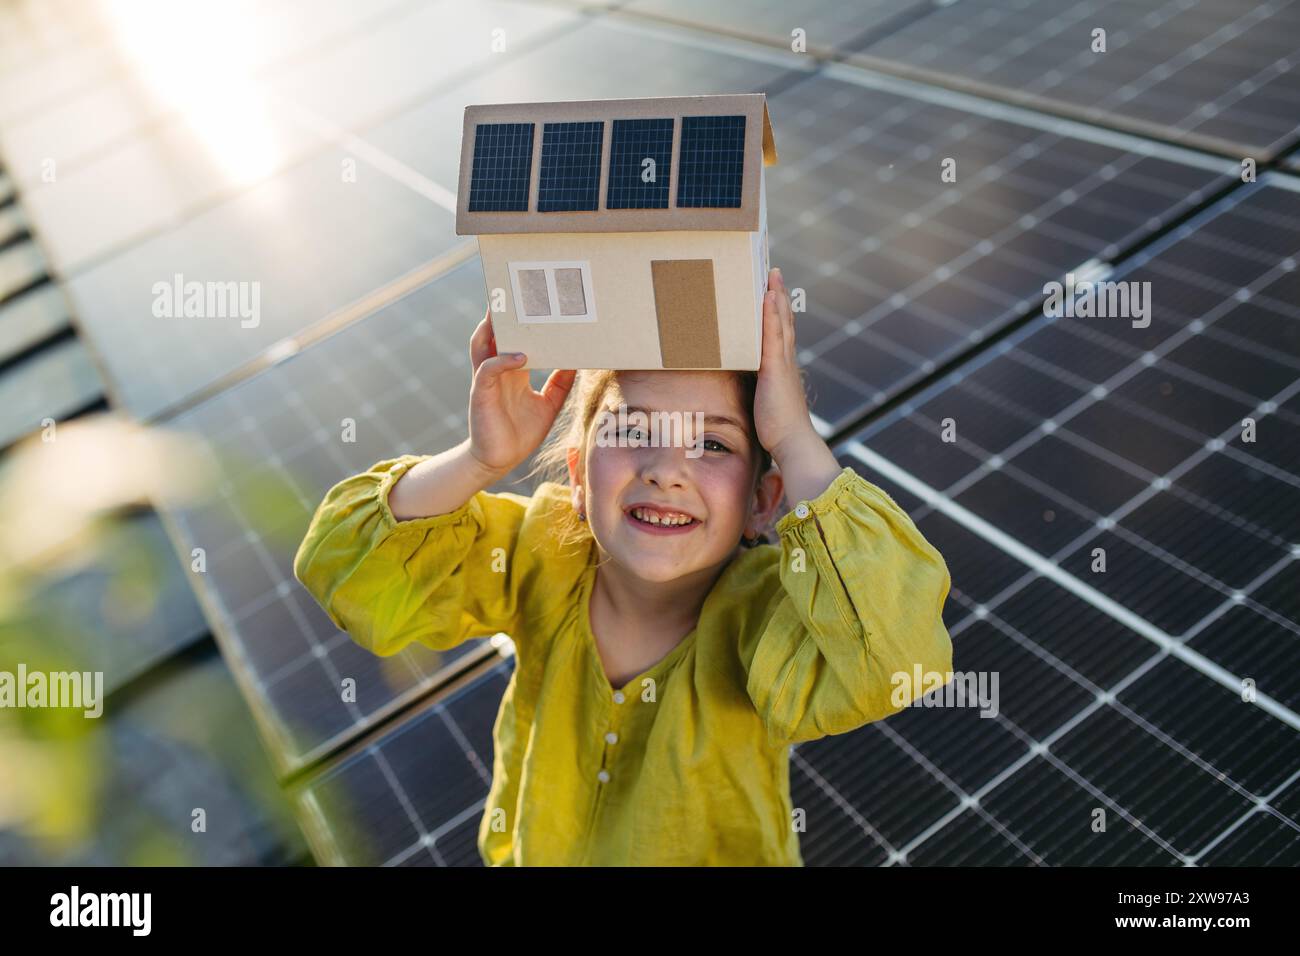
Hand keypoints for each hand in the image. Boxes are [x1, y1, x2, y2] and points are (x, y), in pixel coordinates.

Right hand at [466, 308, 575, 475]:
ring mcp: (486, 379)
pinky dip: (503, 361)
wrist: (500, 459)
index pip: (514, 335)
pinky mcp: (481, 394)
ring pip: (483, 344)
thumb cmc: (522, 431)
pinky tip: (520, 357)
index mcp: (512, 369)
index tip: (536, 298)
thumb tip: (579, 360)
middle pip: (494, 332)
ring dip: (491, 326)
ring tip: (505, 309)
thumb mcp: (549, 402)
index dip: (521, 318)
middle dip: (501, 311)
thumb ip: (561, 382)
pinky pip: (488, 371)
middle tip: (515, 288)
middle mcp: (497, 369)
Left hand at [754, 268, 815, 459]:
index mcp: (784, 368)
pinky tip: (768, 296)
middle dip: (778, 295)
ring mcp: (783, 362)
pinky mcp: (776, 368)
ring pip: (780, 322)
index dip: (779, 312)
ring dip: (776, 296)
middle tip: (773, 272)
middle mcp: (787, 360)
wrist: (793, 442)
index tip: (774, 292)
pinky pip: (773, 335)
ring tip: (771, 274)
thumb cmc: (779, 430)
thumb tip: (754, 395)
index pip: (782, 333)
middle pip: (783, 320)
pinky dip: (772, 314)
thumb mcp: (767, 405)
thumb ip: (762, 394)